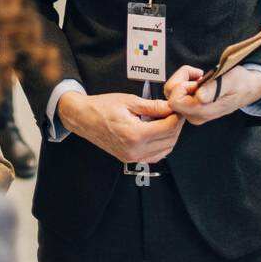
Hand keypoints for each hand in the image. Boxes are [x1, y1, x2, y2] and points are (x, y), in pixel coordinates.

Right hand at [58, 90, 183, 163]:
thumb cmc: (103, 107)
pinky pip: (155, 156)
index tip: (177, 107)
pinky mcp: (130, 159)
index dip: (176, 116)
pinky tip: (159, 132)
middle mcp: (135, 151)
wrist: (83, 118)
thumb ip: (153, 106)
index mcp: (135, 135)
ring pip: (165, 150)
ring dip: (170, 136)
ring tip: (167, 120)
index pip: (168, 128)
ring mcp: (132, 158)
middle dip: (176, 125)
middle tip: (174, 112)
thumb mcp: (130, 101)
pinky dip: (162, 145)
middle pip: (169, 140)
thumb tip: (171, 107)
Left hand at [164, 64, 260, 124]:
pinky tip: (198, 80)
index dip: (182, 86)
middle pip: (170, 96)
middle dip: (181, 79)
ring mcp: (191, 112)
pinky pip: (176, 92)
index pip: (175, 102)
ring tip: (200, 76)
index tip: (198, 79)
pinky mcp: (190, 106)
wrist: (247, 88)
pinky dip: (184, 81)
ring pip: (171, 93)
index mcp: (202, 112)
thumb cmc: (240, 83)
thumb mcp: (230, 80)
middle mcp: (194, 115)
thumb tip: (199, 97)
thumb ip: (214, 89)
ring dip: (183, 79)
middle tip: (199, 74)